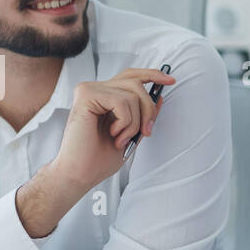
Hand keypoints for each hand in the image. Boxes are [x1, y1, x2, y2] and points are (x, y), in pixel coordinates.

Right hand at [52, 68, 173, 189]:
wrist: (79, 174)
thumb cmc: (98, 159)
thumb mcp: (130, 134)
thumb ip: (141, 114)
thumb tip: (159, 95)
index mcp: (103, 97)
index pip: (130, 76)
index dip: (151, 75)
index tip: (170, 80)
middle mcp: (94, 89)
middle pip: (135, 83)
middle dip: (148, 108)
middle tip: (146, 132)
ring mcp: (88, 90)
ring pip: (131, 93)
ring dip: (135, 122)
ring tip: (122, 139)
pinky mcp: (86, 96)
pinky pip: (121, 101)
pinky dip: (125, 122)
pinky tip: (114, 135)